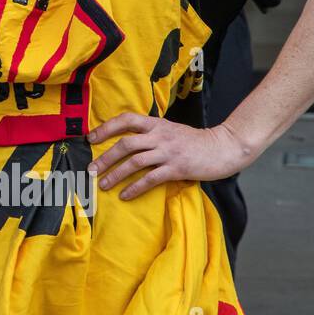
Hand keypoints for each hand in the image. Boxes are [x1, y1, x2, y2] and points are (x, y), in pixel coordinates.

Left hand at [86, 114, 254, 200]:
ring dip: (116, 174)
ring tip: (103, 184)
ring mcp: (168, 152)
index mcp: (156, 124)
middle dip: (105, 157)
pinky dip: (135, 187)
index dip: (106, 128)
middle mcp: (160, 136)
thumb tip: (126, 142)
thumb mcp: (170, 130)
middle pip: (125, 144)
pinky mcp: (177, 168)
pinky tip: (125, 195)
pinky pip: (150, 179)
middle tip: (90, 169)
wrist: (223, 147)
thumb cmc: (194, 141)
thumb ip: (151, 133)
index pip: (126, 119)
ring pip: (135, 162)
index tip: (91, 138)